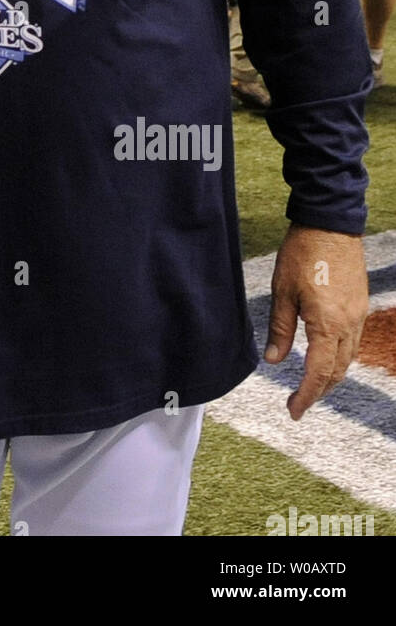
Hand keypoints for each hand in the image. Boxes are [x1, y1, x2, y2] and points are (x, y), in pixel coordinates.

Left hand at [265, 224, 367, 419]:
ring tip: (309, 386)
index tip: (293, 410)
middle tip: (297, 403)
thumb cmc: (302, 253)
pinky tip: (325, 357)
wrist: (330, 223)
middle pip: (337, 371)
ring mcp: (358, 315)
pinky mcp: (360, 305)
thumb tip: (273, 360)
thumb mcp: (282, 290)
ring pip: (348, 359)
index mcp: (328, 324)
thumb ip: (280, 328)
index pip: (319, 372)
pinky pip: (353, 342)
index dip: (306, 395)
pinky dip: (339, 357)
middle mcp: (349, 325)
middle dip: (318, 391)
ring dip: (331, 376)